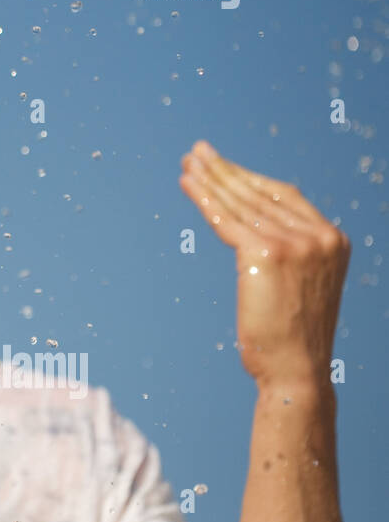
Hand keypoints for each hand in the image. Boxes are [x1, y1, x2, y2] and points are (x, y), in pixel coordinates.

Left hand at [179, 140, 349, 391]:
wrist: (296, 369)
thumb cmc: (291, 334)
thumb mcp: (301, 283)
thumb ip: (290, 251)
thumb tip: (255, 228)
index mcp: (332, 239)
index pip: (283, 195)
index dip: (249, 177)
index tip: (222, 164)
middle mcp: (319, 236)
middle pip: (259, 192)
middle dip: (224, 171)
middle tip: (196, 152)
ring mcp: (296, 243)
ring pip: (240, 203)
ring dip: (209, 180)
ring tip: (187, 163)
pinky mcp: (267, 253)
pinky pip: (227, 219)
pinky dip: (204, 199)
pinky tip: (187, 185)